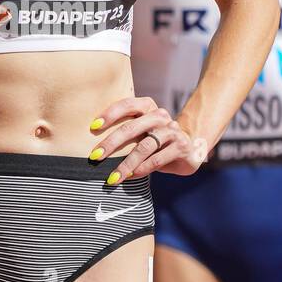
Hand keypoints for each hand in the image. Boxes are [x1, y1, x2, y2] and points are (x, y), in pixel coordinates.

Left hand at [88, 95, 205, 182]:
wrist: (188, 149)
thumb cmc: (155, 141)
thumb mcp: (141, 132)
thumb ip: (124, 132)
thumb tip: (95, 148)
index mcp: (147, 106)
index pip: (127, 105)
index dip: (110, 114)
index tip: (93, 127)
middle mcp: (160, 115)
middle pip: (132, 127)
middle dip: (111, 143)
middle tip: (95, 156)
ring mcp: (172, 130)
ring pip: (144, 147)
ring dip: (126, 164)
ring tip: (112, 177)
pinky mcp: (181, 146)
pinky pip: (157, 160)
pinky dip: (141, 170)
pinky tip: (130, 177)